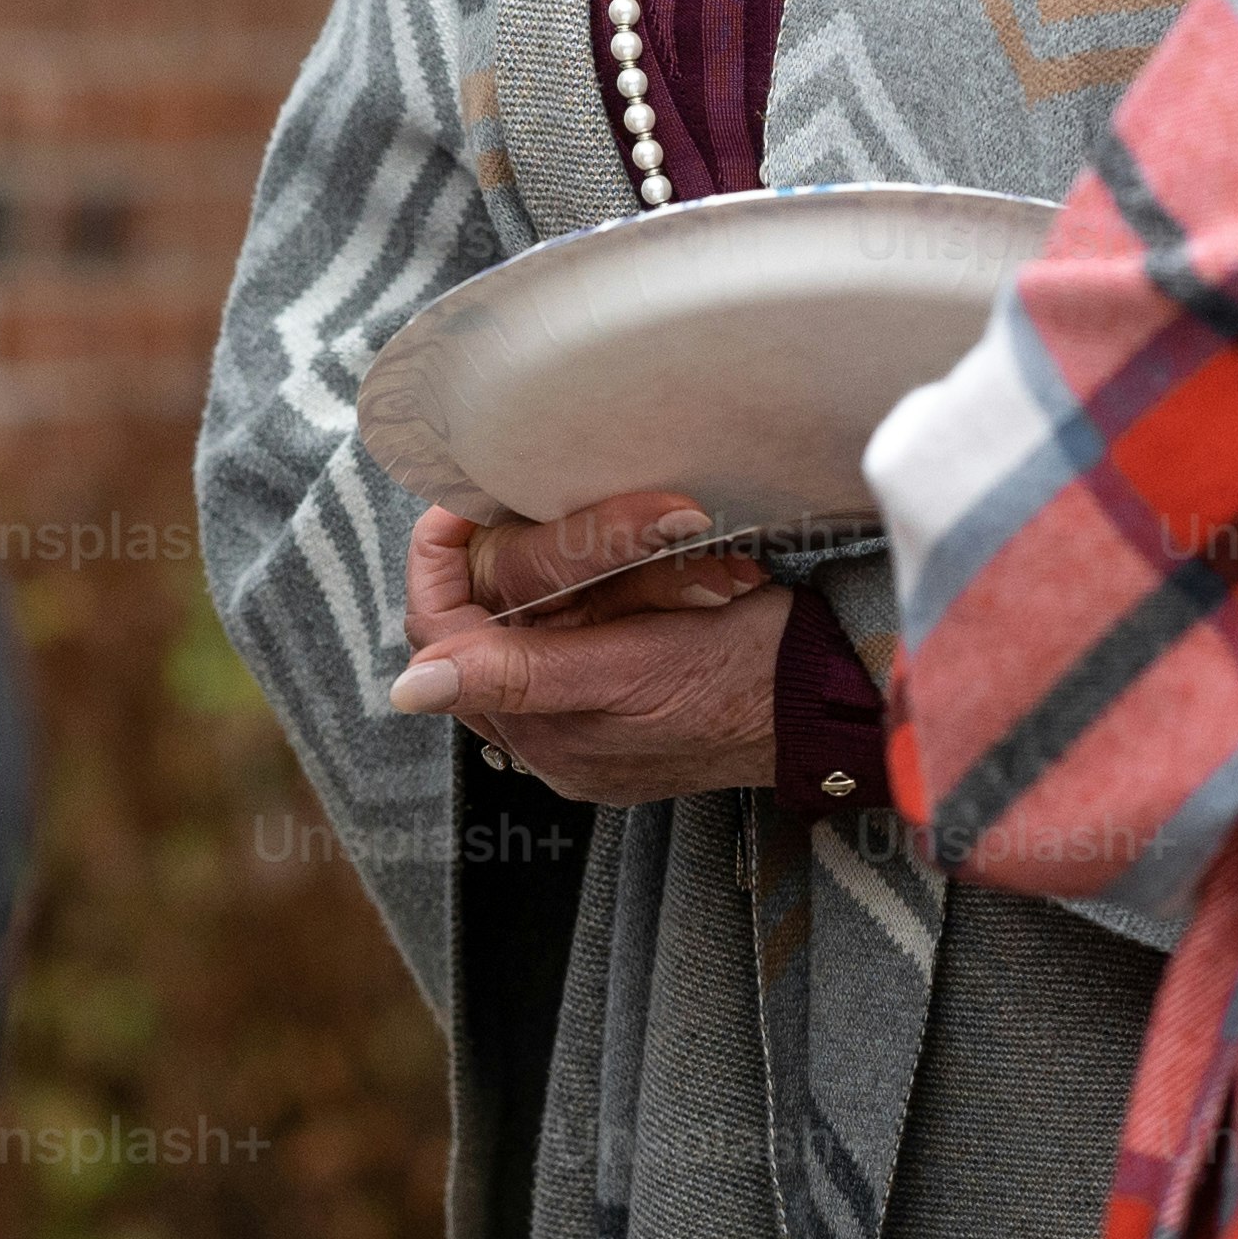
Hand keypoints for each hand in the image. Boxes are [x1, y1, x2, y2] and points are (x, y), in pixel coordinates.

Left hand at [389, 491, 793, 803]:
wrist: (829, 702)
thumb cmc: (748, 676)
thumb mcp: (635, 661)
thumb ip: (522, 673)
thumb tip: (408, 687)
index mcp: (541, 728)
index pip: (439, 632)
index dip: (441, 561)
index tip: (467, 501)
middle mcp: (550, 737)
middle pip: (478, 625)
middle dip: (513, 560)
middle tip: (554, 510)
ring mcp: (585, 729)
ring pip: (524, 627)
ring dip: (557, 576)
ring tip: (612, 547)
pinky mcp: (620, 712)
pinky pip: (570, 642)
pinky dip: (590, 598)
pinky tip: (631, 585)